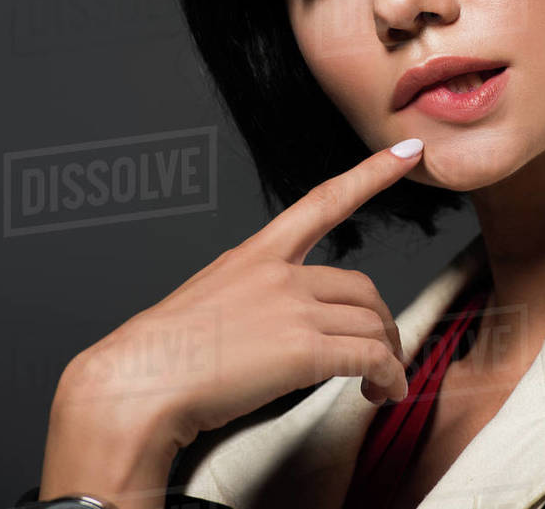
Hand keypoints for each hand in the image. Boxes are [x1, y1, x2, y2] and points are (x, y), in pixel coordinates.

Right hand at [39, 138, 424, 508]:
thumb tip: (275, 317)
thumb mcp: (206, 299)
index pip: (324, 201)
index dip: (371, 173)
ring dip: (386, 356)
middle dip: (380, 322)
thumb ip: (250, 294)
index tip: (406, 152)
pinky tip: (383, 392)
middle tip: (381, 352)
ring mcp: (293, 309)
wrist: (137, 382)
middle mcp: (279, 273)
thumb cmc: (162, 354)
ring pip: (371, 324)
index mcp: (255, 254)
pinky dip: (389, 376)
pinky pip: (371, 357)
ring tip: (380, 383)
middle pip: (362, 287)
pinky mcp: (304, 350)